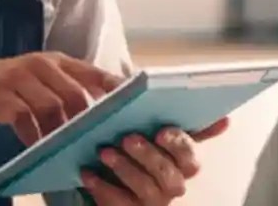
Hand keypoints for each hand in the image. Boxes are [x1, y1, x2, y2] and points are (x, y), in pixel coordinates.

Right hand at [0, 52, 123, 144]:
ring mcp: (19, 78)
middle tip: (95, 141)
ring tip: (66, 149)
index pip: (92, 72)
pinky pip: (24, 119)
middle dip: (87, 120)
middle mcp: (40, 65)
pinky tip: (37, 148)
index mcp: (56, 61)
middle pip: (74, 94)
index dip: (113, 88)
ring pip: (51, 107)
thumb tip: (100, 118)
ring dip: (61, 132)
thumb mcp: (39, 82)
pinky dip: (33, 137)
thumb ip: (65, 91)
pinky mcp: (0, 95)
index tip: (132, 104)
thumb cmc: (9, 88)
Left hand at [80, 118, 229, 204]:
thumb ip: (145, 104)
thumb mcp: (139, 121)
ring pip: (146, 189)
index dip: (178, 144)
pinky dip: (102, 187)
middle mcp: (172, 182)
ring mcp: (153, 200)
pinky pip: (119, 204)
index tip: (161, 131)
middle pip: (169, 175)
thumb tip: (131, 84)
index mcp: (182, 160)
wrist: (108, 169)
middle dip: (148, 155)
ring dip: (125, 169)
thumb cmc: (131, 140)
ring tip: (104, 152)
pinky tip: (88, 173)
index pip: (190, 155)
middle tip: (127, 138)